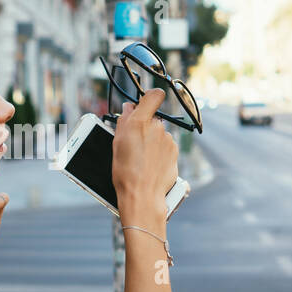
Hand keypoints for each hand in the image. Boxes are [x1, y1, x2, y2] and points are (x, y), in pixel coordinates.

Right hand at [112, 88, 178, 209]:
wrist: (142, 195)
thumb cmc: (125, 172)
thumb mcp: (117, 144)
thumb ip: (124, 121)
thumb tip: (129, 108)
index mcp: (140, 123)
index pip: (154, 95)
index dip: (150, 96)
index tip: (146, 102)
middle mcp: (157, 128)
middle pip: (153, 119)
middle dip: (145, 127)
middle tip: (133, 143)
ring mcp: (168, 140)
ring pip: (159, 134)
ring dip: (152, 141)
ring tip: (141, 159)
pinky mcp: (174, 152)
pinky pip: (165, 146)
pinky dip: (159, 152)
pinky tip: (150, 164)